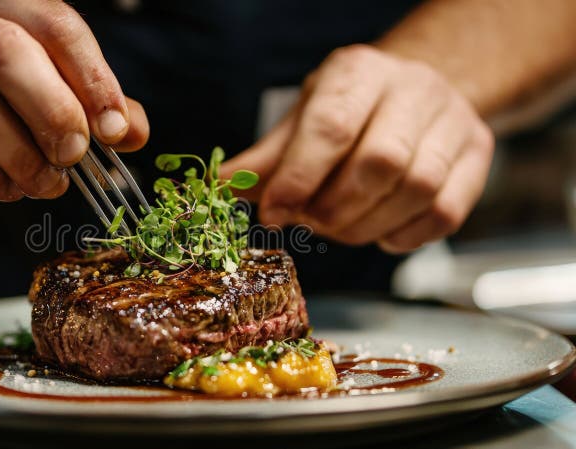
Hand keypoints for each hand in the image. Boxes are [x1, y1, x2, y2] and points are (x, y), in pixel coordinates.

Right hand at [0, 0, 148, 200]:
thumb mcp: (36, 71)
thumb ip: (85, 94)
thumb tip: (132, 131)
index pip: (51, 23)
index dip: (92, 80)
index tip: (117, 130)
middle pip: (6, 53)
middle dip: (53, 112)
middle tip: (75, 155)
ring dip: (21, 155)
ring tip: (48, 183)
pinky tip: (9, 188)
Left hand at [222, 45, 493, 252]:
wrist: (415, 94)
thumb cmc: (349, 111)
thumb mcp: (302, 121)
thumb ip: (265, 159)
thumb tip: (217, 189)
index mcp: (359, 73)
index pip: (332, 127)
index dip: (299, 178)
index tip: (275, 214)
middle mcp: (413, 88)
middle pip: (380, 162)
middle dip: (336, 208)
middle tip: (311, 222)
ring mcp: (453, 120)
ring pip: (418, 189)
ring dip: (368, 225)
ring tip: (340, 227)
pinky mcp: (478, 154)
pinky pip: (446, 212)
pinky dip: (405, 235)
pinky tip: (379, 231)